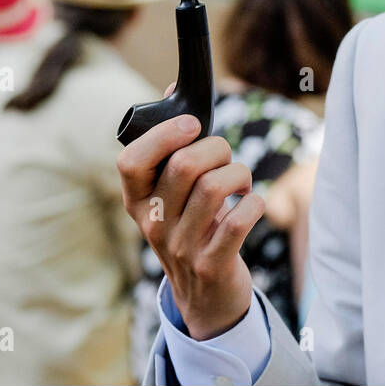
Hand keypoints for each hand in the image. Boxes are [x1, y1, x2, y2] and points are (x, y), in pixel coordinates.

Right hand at [117, 106, 263, 340]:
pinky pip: (238, 221)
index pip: (130, 161)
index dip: (164, 135)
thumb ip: (172, 145)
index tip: (192, 124)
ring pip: (214, 188)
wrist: (205, 297)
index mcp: (138, 200)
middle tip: (226, 158)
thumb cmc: (193, 227)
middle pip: (184, 166)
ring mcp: (181, 247)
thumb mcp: (172, 193)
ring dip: (238, 173)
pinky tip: (252, 204)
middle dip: (217, 148)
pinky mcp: (212, 264)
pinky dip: (254, 203)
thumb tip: (175, 88)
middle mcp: (154, 223)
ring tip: (241, 180)